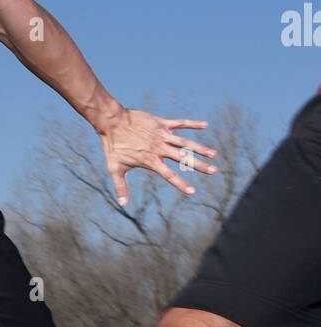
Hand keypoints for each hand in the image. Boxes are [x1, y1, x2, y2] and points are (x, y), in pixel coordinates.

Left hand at [96, 106, 216, 204]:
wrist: (112, 122)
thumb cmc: (113, 146)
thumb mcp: (115, 168)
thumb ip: (121, 186)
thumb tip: (122, 204)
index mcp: (150, 160)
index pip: (169, 175)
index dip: (181, 184)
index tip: (192, 191)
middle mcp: (159, 148)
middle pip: (183, 158)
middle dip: (199, 165)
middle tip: (214, 171)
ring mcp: (161, 135)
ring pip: (185, 142)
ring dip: (200, 148)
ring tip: (214, 154)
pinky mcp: (161, 123)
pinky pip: (180, 123)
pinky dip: (193, 124)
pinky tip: (205, 125)